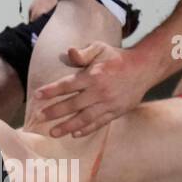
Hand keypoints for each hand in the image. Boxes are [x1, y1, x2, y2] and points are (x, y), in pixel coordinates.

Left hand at [30, 41, 150, 137]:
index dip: (51, 91)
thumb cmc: (117, 57)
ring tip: (53, 132)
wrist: (144, 67)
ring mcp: (109, 103)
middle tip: (39, 118)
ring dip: (67, 126)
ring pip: (85, 118)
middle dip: (54, 112)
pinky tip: (75, 134)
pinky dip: (87, 130)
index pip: (67, 85)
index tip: (36, 96)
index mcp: (93, 75)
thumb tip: (69, 52)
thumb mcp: (100, 48)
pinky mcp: (117, 111)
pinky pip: (100, 123)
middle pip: (73, 104)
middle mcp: (100, 91)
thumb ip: (83, 53)